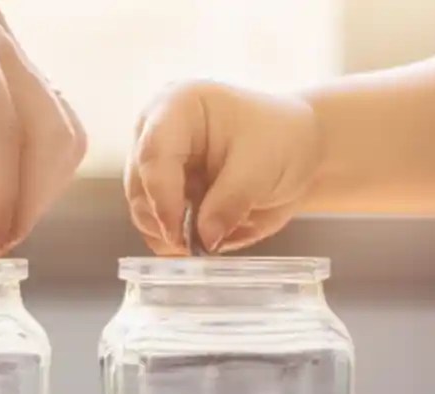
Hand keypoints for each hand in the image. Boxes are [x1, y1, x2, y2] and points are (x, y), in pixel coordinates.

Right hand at [126, 82, 318, 254]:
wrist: (295, 148)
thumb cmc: (281, 139)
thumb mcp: (262, 168)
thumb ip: (230, 202)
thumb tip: (204, 238)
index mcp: (176, 107)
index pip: (153, 154)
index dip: (162, 197)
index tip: (180, 234)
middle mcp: (153, 132)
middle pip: (139, 186)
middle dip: (165, 222)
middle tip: (199, 245)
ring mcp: (154, 164)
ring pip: (142, 211)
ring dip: (171, 235)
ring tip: (210, 239)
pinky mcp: (160, 192)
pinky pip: (154, 226)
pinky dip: (176, 241)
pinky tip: (205, 237)